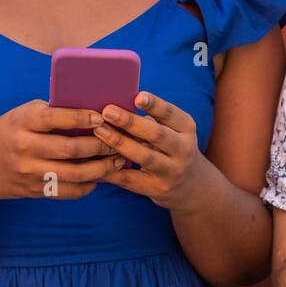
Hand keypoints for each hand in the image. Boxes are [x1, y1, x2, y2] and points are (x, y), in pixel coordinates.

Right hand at [0, 99, 123, 200]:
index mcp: (22, 121)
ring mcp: (30, 173)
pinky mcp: (35, 191)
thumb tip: (93, 113)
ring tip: (117, 161)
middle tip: (119, 141)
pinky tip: (99, 177)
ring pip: (76, 174)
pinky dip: (88, 186)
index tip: (102, 116)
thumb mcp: (21, 115)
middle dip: (100, 145)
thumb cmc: (8, 133)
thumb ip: (51, 114)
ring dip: (102, 168)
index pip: (56, 117)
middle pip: (71, 149)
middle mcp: (25, 148)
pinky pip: (69, 192)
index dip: (82, 117)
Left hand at [92, 92, 213, 211]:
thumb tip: (117, 105)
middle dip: (130, 122)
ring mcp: (172, 171)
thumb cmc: (170, 147)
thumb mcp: (172, 130)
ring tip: (99, 131)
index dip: (155, 105)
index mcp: (186, 128)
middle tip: (107, 111)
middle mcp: (183, 150)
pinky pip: (131, 179)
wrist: (190, 184)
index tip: (138, 97)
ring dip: (120, 143)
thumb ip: (152, 118)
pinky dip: (112, 170)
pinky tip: (95, 161)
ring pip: (145, 157)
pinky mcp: (158, 189)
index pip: (171, 114)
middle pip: (157, 135)